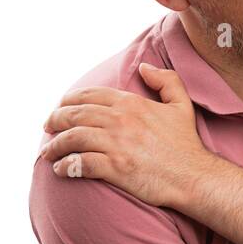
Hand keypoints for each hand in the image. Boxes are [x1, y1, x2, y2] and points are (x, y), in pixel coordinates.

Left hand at [40, 64, 211, 208]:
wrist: (194, 176)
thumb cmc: (187, 145)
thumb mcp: (181, 105)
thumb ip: (166, 80)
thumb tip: (145, 67)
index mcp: (131, 104)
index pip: (90, 96)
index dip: (69, 100)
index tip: (60, 108)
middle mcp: (120, 121)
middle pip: (75, 115)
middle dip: (55, 120)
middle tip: (48, 128)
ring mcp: (117, 145)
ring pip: (73, 139)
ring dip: (56, 145)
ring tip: (49, 152)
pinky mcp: (115, 168)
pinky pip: (81, 164)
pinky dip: (66, 166)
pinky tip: (60, 170)